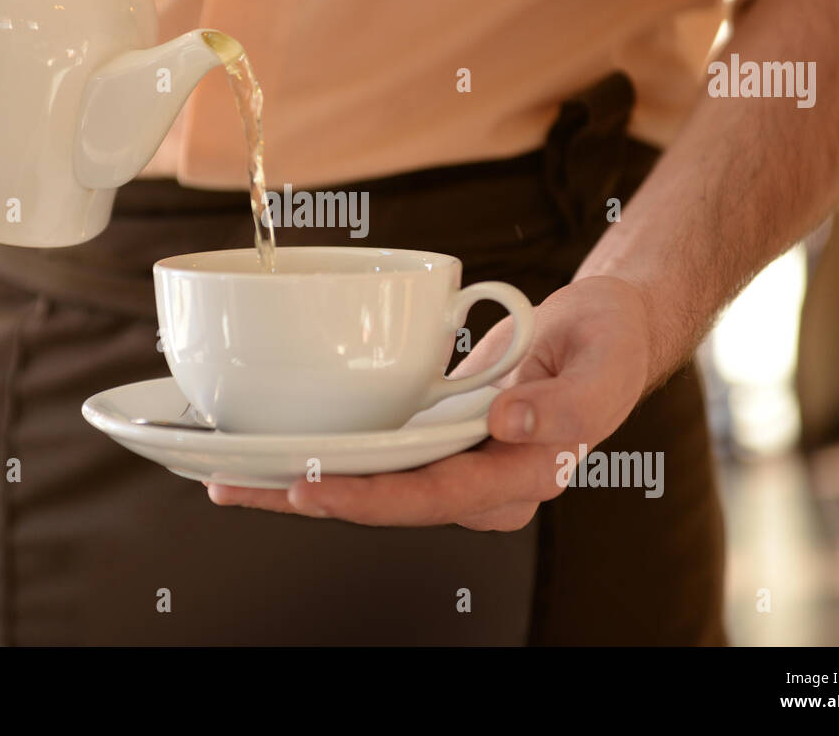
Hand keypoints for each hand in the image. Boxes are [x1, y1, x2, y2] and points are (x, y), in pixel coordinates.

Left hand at [206, 275, 652, 529]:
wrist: (603, 334)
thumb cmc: (606, 348)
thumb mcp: (603, 367)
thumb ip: (567, 404)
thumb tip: (508, 423)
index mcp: (521, 479)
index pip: (434, 498)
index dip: (370, 498)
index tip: (313, 486)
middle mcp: (480, 486)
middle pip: (385, 504)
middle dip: (311, 500)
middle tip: (238, 486)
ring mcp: (454, 467)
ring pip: (370, 486)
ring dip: (301, 485)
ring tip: (231, 478)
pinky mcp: (435, 443)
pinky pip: (376, 459)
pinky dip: (326, 456)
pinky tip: (275, 450)